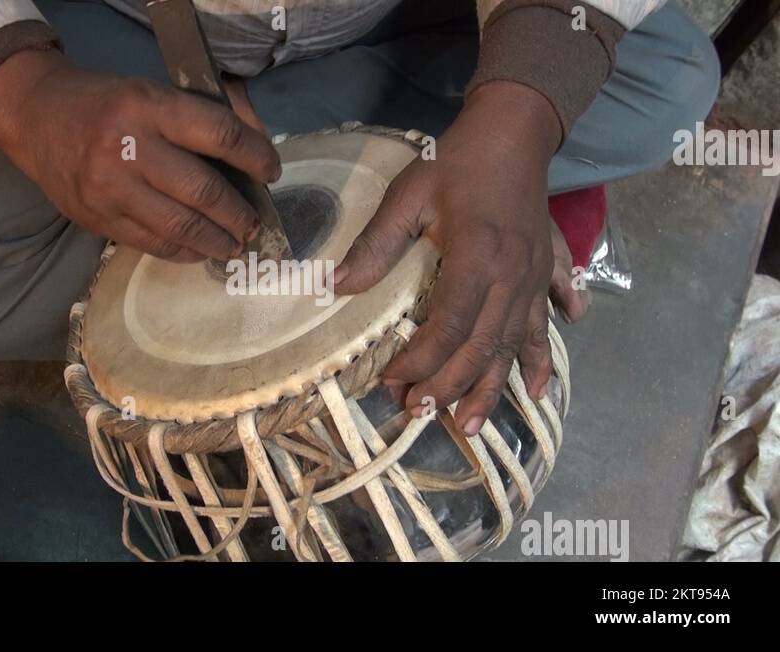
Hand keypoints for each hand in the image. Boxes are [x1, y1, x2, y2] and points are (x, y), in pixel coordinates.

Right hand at [0, 50, 279, 261]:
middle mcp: (128, 148)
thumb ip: (207, 114)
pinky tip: (200, 250)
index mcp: (149, 107)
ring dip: (217, 241)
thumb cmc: (107, 102)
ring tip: (235, 244)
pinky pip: (153, 245)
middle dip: (239, 214)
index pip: (220, 135)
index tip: (271, 172)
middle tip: (254, 224)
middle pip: (203, 191)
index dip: (256, 156)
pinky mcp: (97, 219)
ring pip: (180, 228)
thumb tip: (256, 147)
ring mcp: (109, 189)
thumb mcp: (155, 91)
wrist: (36, 116)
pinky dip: (184, 252)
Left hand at [335, 81, 563, 434]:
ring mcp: (534, 279)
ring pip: (513, 346)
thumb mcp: (408, 195)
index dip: (420, 360)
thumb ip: (376, 245)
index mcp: (478, 256)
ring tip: (471, 425)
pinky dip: (541, 359)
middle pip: (482, 347)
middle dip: (448, 385)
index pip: (449, 326)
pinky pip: (544, 326)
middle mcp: (513, 277)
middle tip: (418, 412)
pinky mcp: (545, 275)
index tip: (390, 380)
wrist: (515, 134)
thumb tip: (337, 287)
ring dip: (491, 388)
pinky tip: (540, 389)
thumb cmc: (456, 163)